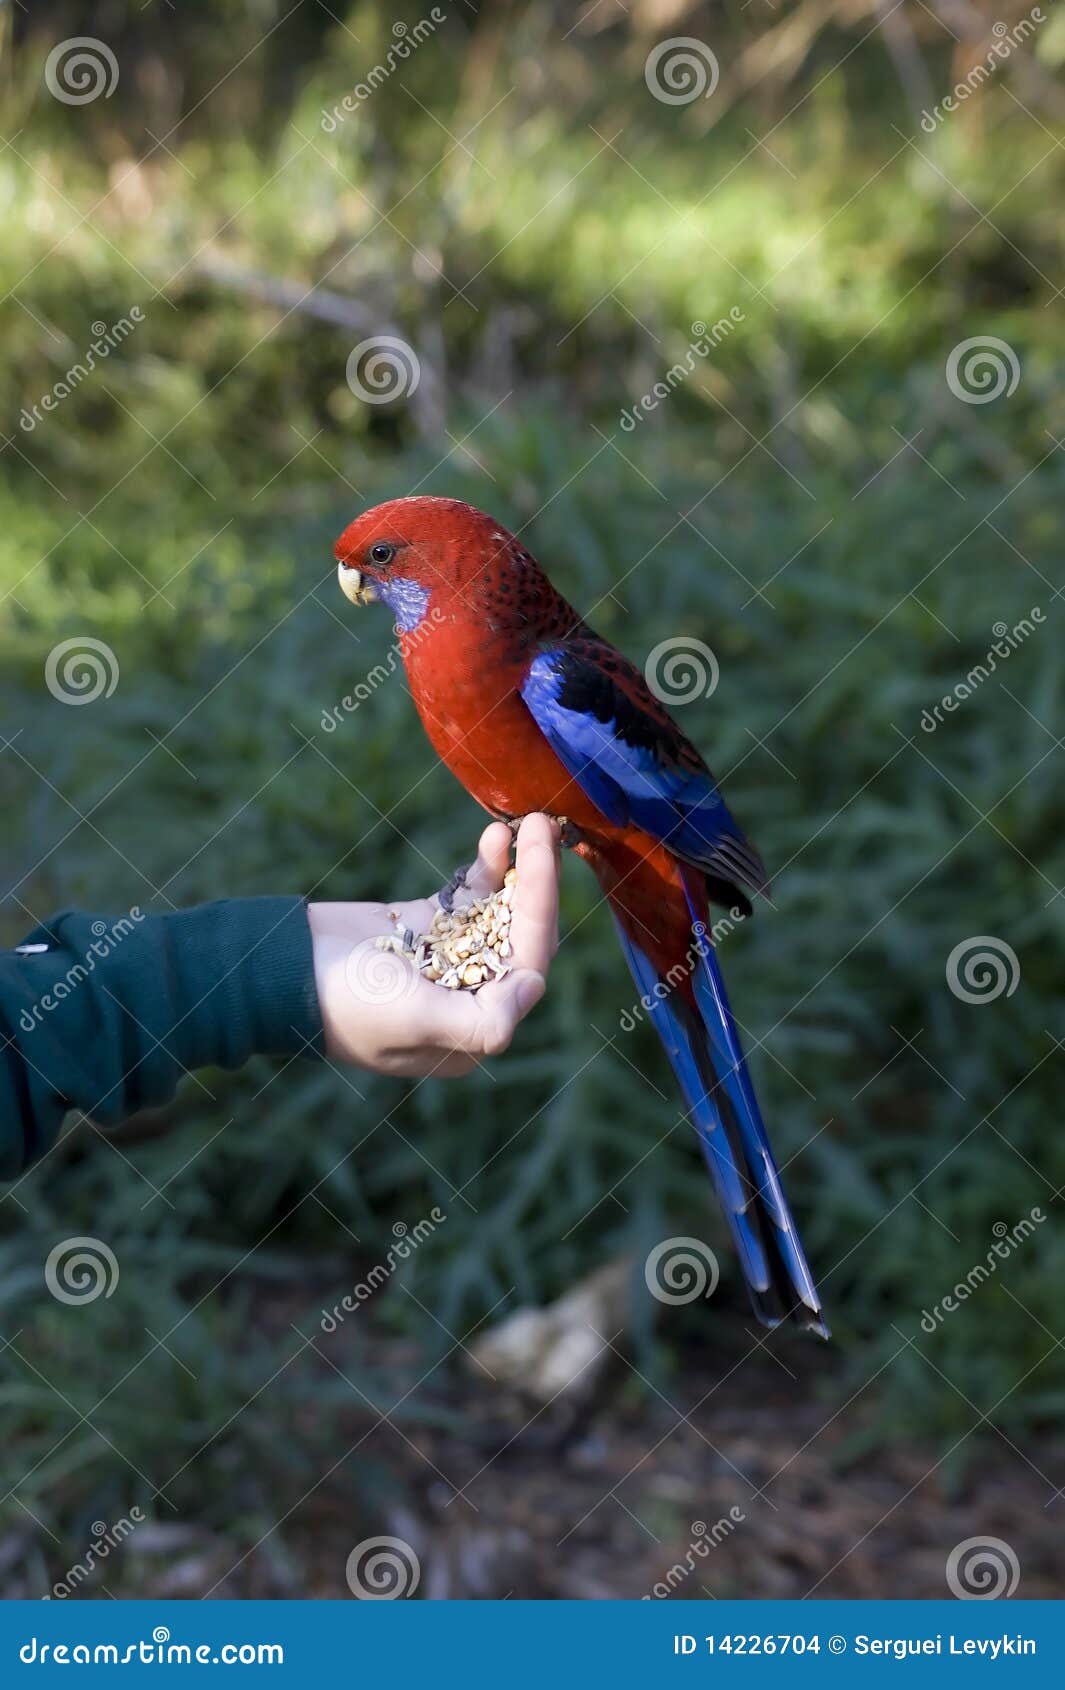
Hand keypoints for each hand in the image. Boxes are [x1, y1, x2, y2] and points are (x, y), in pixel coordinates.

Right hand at [308, 814, 559, 1076]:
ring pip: (503, 912)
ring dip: (517, 869)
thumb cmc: (344, 1004)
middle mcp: (470, 997)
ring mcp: (452, 958)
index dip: (539, 911)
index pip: (526, 967)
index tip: (541, 858)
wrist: (281, 969)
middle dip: (536, 882)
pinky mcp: (431, 927)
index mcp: (474, 1032)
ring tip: (525, 823)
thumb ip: (481, 1020)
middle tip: (542, 826)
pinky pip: (473, 897)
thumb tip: (534, 986)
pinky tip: (494, 836)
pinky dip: (486, 868)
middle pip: (521, 935)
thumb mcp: (413, 1018)